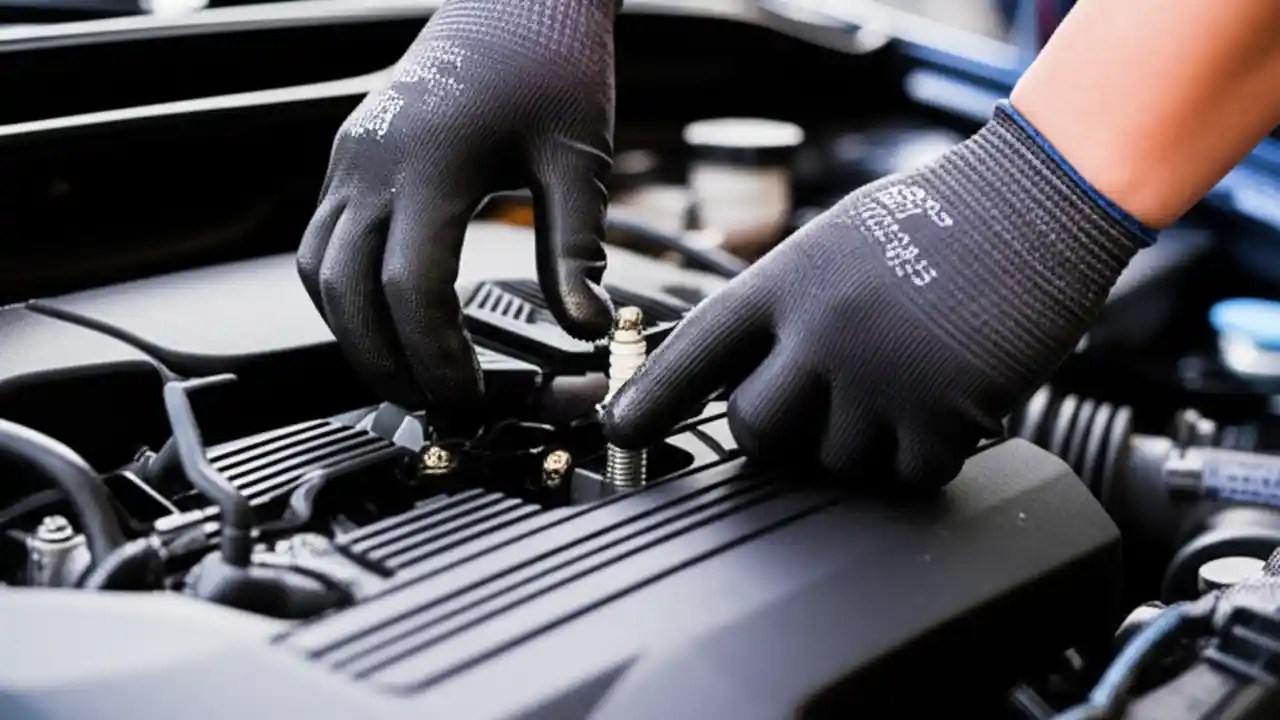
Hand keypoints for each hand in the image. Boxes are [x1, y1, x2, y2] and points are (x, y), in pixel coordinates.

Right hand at [298, 0, 617, 431]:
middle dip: (388, 364)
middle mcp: (372, 162)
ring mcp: (350, 157)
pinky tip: (384, 317)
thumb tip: (583, 327)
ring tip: (409, 372)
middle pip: (348, 294)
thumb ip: (576, 247)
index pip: (413, 288)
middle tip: (436, 404)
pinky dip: (344, 294)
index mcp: (430, 162)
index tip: (472, 394)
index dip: (438, 356)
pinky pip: (320, 242)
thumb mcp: (578, 157)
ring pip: (318, 272)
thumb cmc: (551, 60)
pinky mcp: (348, 155)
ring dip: (354, 334)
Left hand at [603, 104, 1145, 485]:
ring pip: (836, 461)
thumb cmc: (935, 216)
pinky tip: (941, 402)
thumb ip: (783, 305)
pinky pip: (907, 473)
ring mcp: (880, 378)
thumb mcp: (833, 242)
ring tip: (901, 379)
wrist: (1035, 202)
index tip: (624, 429)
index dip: (650, 399)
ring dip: (863, 440)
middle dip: (779, 434)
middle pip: (758, 431)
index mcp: (784, 284)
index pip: (693, 353)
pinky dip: (922, 453)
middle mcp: (820, 334)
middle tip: (817, 406)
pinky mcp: (942, 413)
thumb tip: (741, 369)